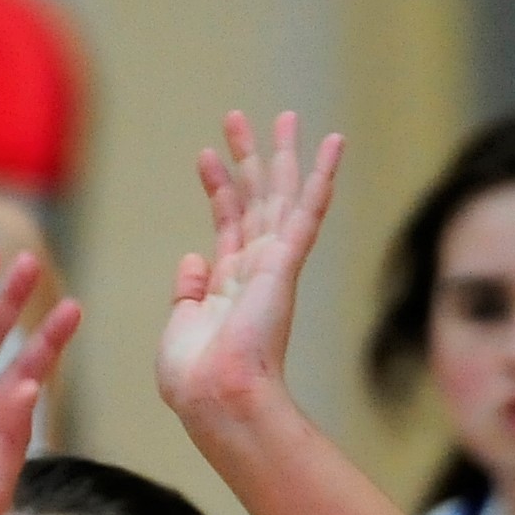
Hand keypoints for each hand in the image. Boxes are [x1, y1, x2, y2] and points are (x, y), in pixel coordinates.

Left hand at [157, 109, 343, 426]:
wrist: (216, 397)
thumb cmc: (195, 379)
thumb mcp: (180, 327)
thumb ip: (188, 292)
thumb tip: (193, 257)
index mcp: (228, 286)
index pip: (227, 223)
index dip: (216, 187)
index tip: (205, 155)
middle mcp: (255, 270)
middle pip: (255, 200)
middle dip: (249, 157)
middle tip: (240, 118)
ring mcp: (273, 265)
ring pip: (282, 195)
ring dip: (284, 154)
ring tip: (286, 116)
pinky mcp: (285, 263)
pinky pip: (308, 210)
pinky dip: (322, 175)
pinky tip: (334, 143)